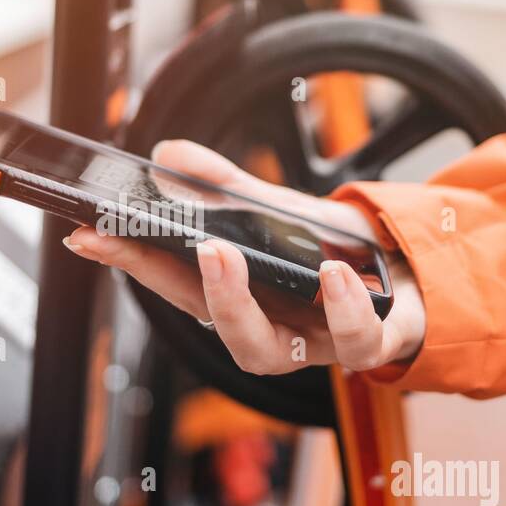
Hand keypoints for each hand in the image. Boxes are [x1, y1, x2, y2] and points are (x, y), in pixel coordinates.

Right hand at [62, 139, 425, 374]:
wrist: (416, 275)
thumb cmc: (335, 254)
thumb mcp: (277, 211)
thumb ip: (224, 188)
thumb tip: (170, 154)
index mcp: (238, 299)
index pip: (173, 281)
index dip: (128, 261)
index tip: (88, 235)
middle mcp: (270, 329)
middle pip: (216, 327)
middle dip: (187, 288)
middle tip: (178, 245)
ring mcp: (316, 342)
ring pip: (269, 350)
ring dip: (240, 306)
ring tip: (225, 254)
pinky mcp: (371, 341)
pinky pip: (355, 341)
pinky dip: (341, 308)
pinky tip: (331, 273)